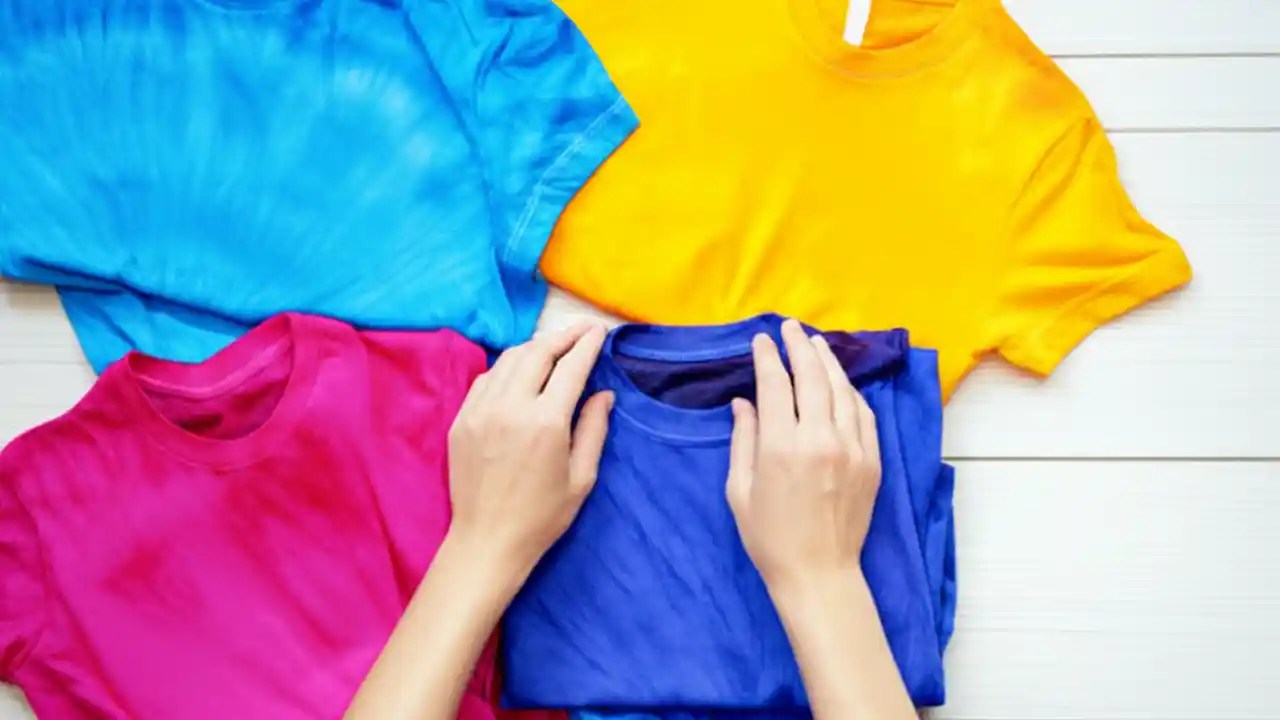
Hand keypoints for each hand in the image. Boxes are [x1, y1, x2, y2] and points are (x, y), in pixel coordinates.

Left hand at [446, 323, 613, 586]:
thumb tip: (603, 394)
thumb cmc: (542, 517)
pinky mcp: (461, 419)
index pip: (570, 367)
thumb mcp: (581, 477)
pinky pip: (486, 379)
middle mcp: (511, 407)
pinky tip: (520, 372)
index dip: (587, 344)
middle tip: (581, 331)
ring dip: (535, 347)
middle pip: (538, 352)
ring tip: (554, 347)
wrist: (487, 541)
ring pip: (509, 360)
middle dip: (562, 336)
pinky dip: (507, 367)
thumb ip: (593, 429)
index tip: (598, 331)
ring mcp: (480, 411)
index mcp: (546, 422)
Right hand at [726, 319, 881, 592]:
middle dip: (799, 347)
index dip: (767, 357)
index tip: (761, 340)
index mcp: (781, 447)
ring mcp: (852, 449)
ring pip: (842, 390)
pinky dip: (851, 393)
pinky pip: (863, 415)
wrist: (818, 573)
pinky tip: (841, 383)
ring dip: (828, 363)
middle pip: (812, 377)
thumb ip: (743, 440)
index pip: (775, 385)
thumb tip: (744, 402)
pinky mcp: (872, 461)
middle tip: (790, 327)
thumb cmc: (769, 537)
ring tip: (816, 344)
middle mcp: (820, 440)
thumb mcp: (740, 489)